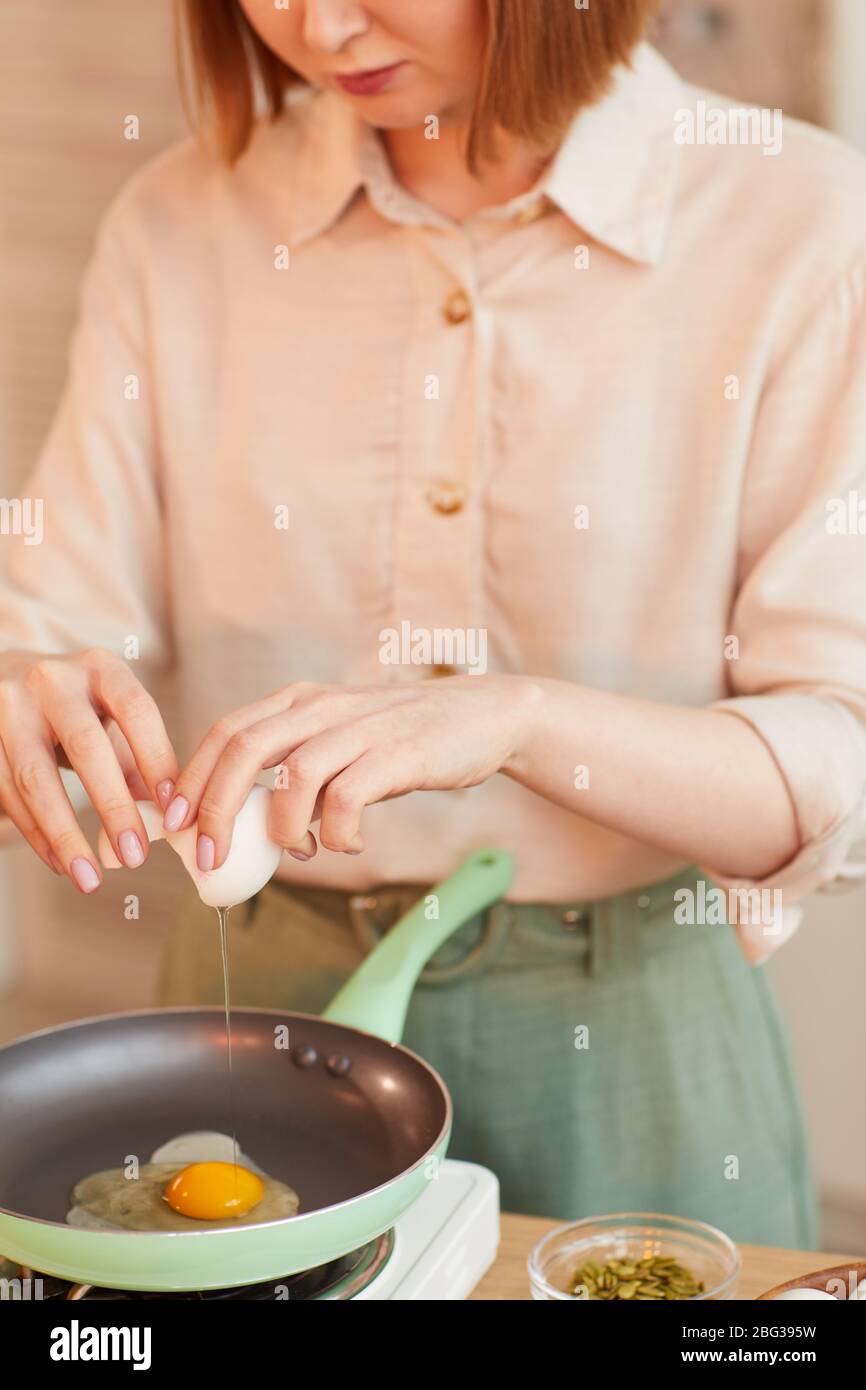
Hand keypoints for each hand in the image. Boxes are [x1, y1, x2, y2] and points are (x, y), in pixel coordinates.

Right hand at [0, 648, 178, 890]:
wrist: (3, 676)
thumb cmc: (75, 705)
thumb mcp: (111, 712)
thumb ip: (139, 757)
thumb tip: (170, 815)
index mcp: (100, 667)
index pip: (136, 710)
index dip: (156, 759)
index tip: (173, 810)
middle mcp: (52, 680)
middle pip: (85, 746)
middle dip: (112, 806)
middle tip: (136, 856)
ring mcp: (10, 707)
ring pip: (35, 778)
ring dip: (65, 834)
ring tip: (90, 878)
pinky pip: (7, 793)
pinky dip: (36, 834)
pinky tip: (60, 863)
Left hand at [164, 675, 540, 870]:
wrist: (483, 716)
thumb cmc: (404, 738)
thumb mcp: (341, 741)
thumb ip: (296, 771)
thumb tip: (251, 826)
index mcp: (300, 701)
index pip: (226, 732)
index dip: (193, 779)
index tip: (177, 825)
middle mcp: (322, 707)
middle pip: (244, 750)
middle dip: (216, 809)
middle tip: (208, 859)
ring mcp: (361, 728)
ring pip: (293, 775)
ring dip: (282, 827)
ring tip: (297, 851)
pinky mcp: (399, 753)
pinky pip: (348, 798)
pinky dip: (338, 832)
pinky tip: (348, 843)